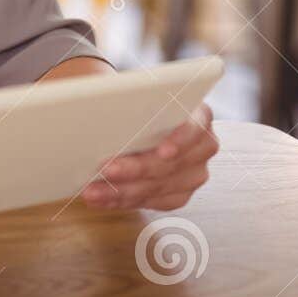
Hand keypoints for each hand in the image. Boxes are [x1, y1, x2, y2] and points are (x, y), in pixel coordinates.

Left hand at [81, 104, 217, 210]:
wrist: (143, 120)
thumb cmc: (141, 104)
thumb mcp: (140, 94)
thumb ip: (134, 100)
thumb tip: (109, 107)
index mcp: (199, 116)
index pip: (196, 127)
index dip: (180, 140)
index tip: (163, 151)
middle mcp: (203, 147)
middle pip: (172, 164)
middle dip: (135, 169)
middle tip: (106, 169)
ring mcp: (194, 173)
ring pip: (159, 187)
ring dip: (123, 190)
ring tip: (94, 190)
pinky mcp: (180, 194)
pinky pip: (152, 202)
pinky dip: (124, 200)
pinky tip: (105, 198)